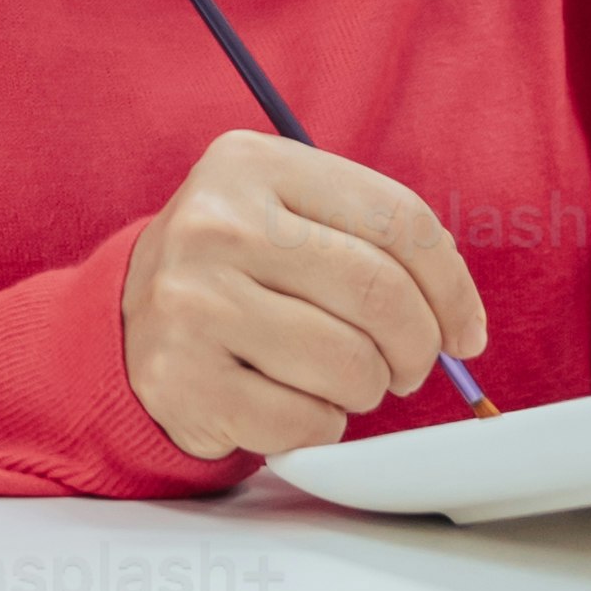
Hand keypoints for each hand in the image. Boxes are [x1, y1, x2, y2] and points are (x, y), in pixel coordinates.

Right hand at [119, 130, 485, 463]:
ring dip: (365, 389)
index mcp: (252, 164)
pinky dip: (318, 426)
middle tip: (407, 368)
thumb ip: (372, 242)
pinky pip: (304, 421)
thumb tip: (462, 324)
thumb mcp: (285, 217)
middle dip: (417, 348)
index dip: (452, 287)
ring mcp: (191, 301)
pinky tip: (286, 402)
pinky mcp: (181, 378)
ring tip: (337, 380)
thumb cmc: (238, 275)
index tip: (465, 333)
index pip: (398, 219)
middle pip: (380, 294)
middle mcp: (215, 223)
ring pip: (350, 365)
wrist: (125, 327)